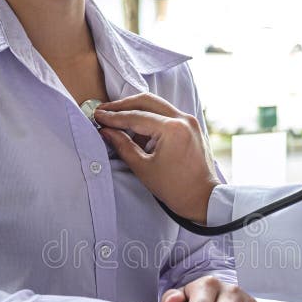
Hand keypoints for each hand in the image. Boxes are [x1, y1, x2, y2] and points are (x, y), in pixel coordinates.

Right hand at [94, 93, 221, 223]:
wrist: (203, 199)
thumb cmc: (174, 189)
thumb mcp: (143, 168)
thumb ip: (122, 145)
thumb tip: (106, 131)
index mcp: (173, 129)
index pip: (136, 117)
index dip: (114, 117)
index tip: (97, 116)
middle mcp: (184, 119)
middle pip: (147, 101)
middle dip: (123, 106)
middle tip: (105, 111)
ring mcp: (190, 121)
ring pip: (157, 105)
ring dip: (137, 111)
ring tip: (118, 120)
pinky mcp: (192, 127)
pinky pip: (167, 115)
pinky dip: (151, 118)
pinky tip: (137, 129)